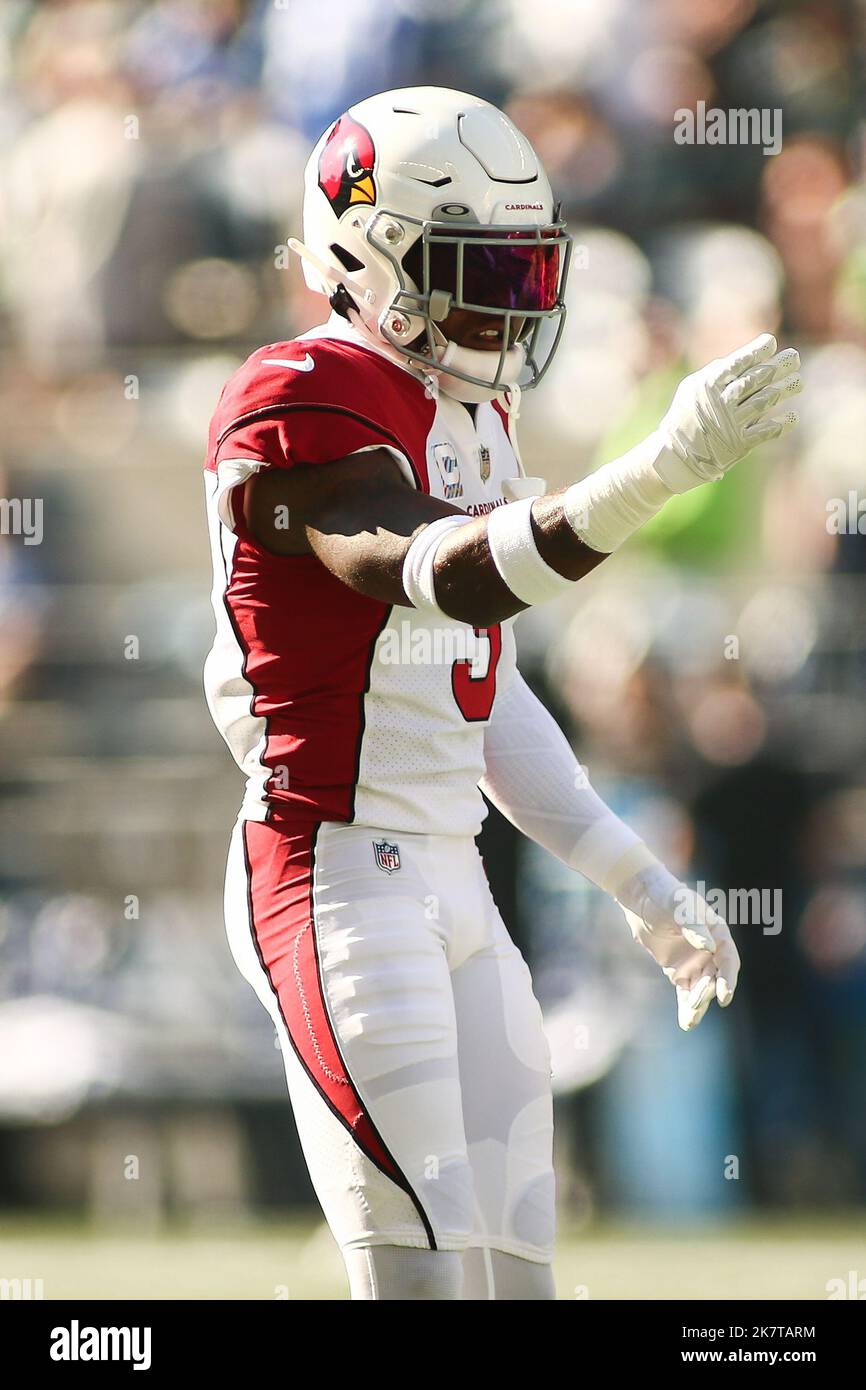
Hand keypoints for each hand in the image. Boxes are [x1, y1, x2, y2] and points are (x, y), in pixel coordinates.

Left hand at [616, 863, 740, 1030]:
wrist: (641, 898)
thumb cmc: (665, 895)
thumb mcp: (679, 906)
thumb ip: (694, 926)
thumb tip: (708, 947)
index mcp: (717, 933)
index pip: (728, 959)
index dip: (728, 978)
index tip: (723, 995)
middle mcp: (710, 950)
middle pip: (715, 977)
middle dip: (707, 992)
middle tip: (695, 1004)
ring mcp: (695, 961)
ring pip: (701, 987)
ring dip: (697, 1004)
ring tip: (690, 1020)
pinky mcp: (679, 970)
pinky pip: (685, 991)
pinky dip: (686, 1005)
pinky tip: (686, 1023)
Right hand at [654, 333, 801, 494]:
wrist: (673, 457)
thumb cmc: (683, 418)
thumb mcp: (690, 390)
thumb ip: (714, 373)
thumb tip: (743, 359)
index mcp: (708, 385)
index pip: (738, 363)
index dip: (757, 350)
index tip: (772, 343)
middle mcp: (721, 402)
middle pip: (757, 379)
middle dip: (778, 366)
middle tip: (794, 358)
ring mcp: (731, 424)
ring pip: (765, 401)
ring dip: (785, 390)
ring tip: (799, 381)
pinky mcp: (738, 445)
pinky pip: (766, 431)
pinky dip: (781, 424)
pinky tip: (793, 416)